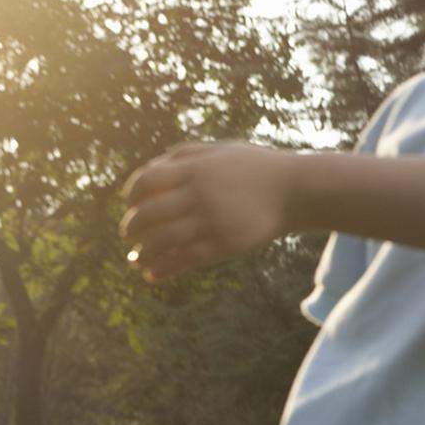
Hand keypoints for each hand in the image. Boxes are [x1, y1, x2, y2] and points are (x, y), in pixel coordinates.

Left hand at [120, 144, 299, 280]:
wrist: (295, 192)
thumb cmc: (257, 169)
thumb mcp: (223, 151)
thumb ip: (187, 155)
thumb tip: (152, 168)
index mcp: (195, 170)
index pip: (146, 181)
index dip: (132, 193)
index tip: (131, 202)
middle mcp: (198, 196)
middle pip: (148, 214)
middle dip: (132, 227)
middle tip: (129, 234)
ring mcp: (210, 222)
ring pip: (161, 242)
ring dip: (142, 253)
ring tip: (137, 258)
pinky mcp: (222, 245)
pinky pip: (183, 260)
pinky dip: (163, 269)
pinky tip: (153, 274)